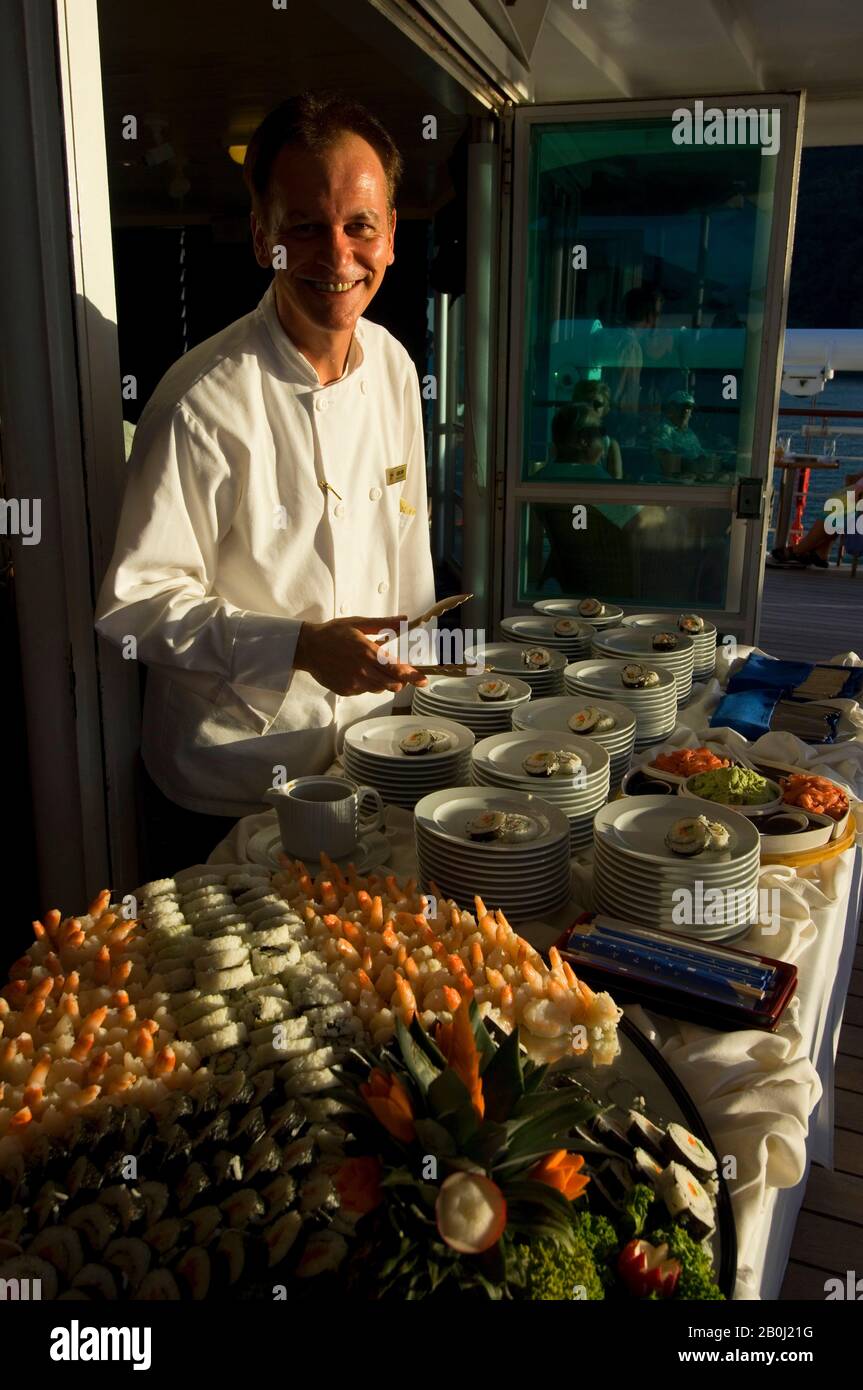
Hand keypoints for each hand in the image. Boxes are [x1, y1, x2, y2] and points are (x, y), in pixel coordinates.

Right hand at [294, 615, 428, 696]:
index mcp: (368, 652)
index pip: (397, 669)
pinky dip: (367, 684)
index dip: (413, 676)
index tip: (424, 680)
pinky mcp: (346, 691)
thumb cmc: (333, 633)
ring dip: (383, 682)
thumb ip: (383, 623)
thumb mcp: (358, 623)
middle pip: (393, 684)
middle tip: (398, 672)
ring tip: (371, 667)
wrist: (307, 648)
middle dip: (400, 680)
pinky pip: (364, 691)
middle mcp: (363, 671)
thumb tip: (404, 620)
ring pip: (379, 689)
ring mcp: (354, 683)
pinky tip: (357, 672)